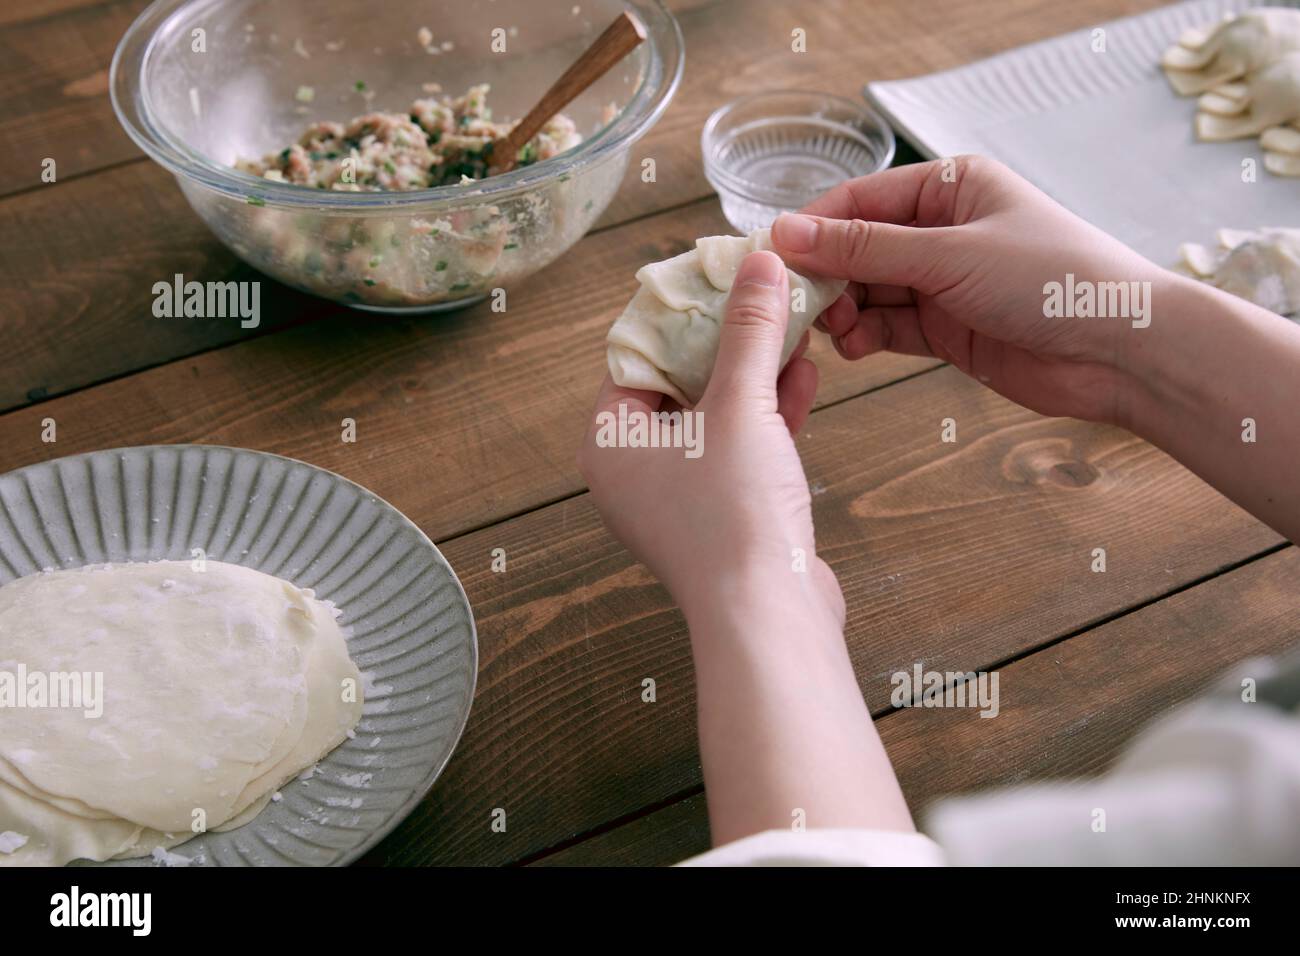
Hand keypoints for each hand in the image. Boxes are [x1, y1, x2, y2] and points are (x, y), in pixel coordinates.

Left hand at [578, 251, 843, 625]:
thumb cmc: (733, 516)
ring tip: (791, 324)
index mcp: (610, 442)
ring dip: (754, 373)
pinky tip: (804, 373)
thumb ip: (748, 331)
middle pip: (679, 383)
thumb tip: (758, 262)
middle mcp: (633, 471)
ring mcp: (678, 497)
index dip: (678, 313)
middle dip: (726, 340)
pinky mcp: (721, 516)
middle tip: (759, 294)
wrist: (769, 615)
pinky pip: (739, 450)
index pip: (636, 356)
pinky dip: (768, 415)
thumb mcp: (741, 406)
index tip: (716, 275)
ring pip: (715, 416)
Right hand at [770, 155, 1171, 426]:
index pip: (860, 200)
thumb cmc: (1052, 279)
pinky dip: (866, 336)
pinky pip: (888, 326)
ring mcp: (943, 282)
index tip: (772, 257)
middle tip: (798, 306)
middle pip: (858, 248)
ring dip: (844, 311)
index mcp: (950, 187)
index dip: (813, 228)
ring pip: (868, 291)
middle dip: (827, 276)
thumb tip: (787, 233)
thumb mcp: (949, 254)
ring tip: (834, 330)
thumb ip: (866, 249)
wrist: (1119, 351)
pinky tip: (854, 346)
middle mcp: (943, 230)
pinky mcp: (946, 330)